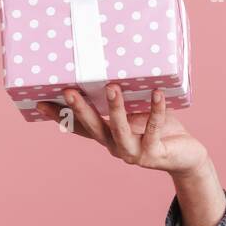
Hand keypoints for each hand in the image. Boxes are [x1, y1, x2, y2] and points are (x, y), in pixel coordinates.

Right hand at [36, 83, 207, 176]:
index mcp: (108, 137)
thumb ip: (126, 99)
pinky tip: (157, 94)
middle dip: (80, 109)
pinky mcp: (155, 154)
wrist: (187, 157)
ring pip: (119, 130)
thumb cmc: (161, 130)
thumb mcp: (139, 113)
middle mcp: (116, 147)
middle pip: (93, 128)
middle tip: (68, 91)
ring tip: (112, 87)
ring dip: (115, 109)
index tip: (39, 102)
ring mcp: (134, 153)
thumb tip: (114, 68)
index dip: (59, 117)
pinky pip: (154, 129)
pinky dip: (156, 111)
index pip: (78, 127)